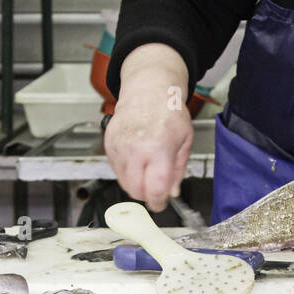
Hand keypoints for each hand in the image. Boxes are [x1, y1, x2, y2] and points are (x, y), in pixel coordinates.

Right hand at [104, 44, 192, 211]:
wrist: (147, 90)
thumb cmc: (167, 111)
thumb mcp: (185, 141)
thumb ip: (178, 170)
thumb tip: (172, 192)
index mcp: (158, 149)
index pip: (155, 189)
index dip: (158, 202)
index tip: (161, 203)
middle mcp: (135, 149)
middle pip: (136, 190)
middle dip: (147, 194)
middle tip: (155, 188)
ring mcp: (119, 147)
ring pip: (124, 183)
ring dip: (136, 183)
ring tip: (148, 167)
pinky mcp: (109, 145)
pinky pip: (116, 170)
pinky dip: (127, 171)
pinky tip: (137, 158)